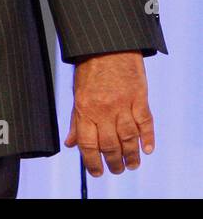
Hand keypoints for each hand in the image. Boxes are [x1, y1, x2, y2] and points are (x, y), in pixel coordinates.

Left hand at [64, 50, 154, 175]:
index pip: (87, 144)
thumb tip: (70, 144)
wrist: (107, 46)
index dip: (91, 162)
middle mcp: (103, 109)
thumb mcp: (77, 94)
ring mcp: (122, 104)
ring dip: (130, 155)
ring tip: (131, 165)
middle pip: (110, 144)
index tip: (96, 172)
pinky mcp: (139, 98)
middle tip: (116, 170)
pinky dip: (147, 137)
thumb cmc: (90, 69)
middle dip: (113, 162)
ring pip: (128, 137)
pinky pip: (145, 122)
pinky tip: (147, 149)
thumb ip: (75, 120)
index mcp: (84, 109)